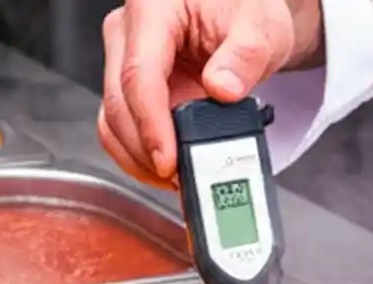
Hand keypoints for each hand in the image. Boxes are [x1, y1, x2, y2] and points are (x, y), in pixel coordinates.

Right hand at [99, 0, 322, 187]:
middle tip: (181, 178)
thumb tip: (222, 90)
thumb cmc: (244, 8)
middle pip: (118, 103)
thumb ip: (245, 55)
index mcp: (153, 8)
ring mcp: (123, 61)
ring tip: (178, 178)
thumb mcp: (260, 26)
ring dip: (139, 159)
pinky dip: (141, 156)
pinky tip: (170, 168)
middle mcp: (127, 33)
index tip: (169, 160)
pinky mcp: (129, 88)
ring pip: (112, 122)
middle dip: (146, 150)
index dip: (150, 124)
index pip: (139, 74)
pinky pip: (122, 129)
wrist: (240, 12)